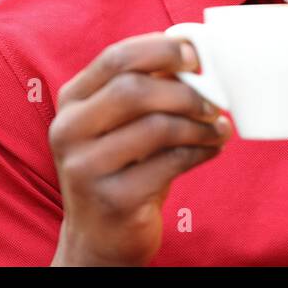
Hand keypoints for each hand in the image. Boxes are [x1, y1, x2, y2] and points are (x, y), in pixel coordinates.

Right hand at [48, 33, 231, 265]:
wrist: (101, 237)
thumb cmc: (123, 167)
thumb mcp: (123, 123)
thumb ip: (149, 87)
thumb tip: (195, 54)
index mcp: (72, 101)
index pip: (116, 58)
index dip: (161, 50)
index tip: (195, 56)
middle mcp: (69, 130)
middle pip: (132, 89)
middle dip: (184, 91)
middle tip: (214, 100)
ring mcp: (86, 167)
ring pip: (156, 127)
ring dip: (199, 125)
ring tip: (219, 129)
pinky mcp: (113, 198)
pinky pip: (169, 163)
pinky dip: (200, 151)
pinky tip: (211, 149)